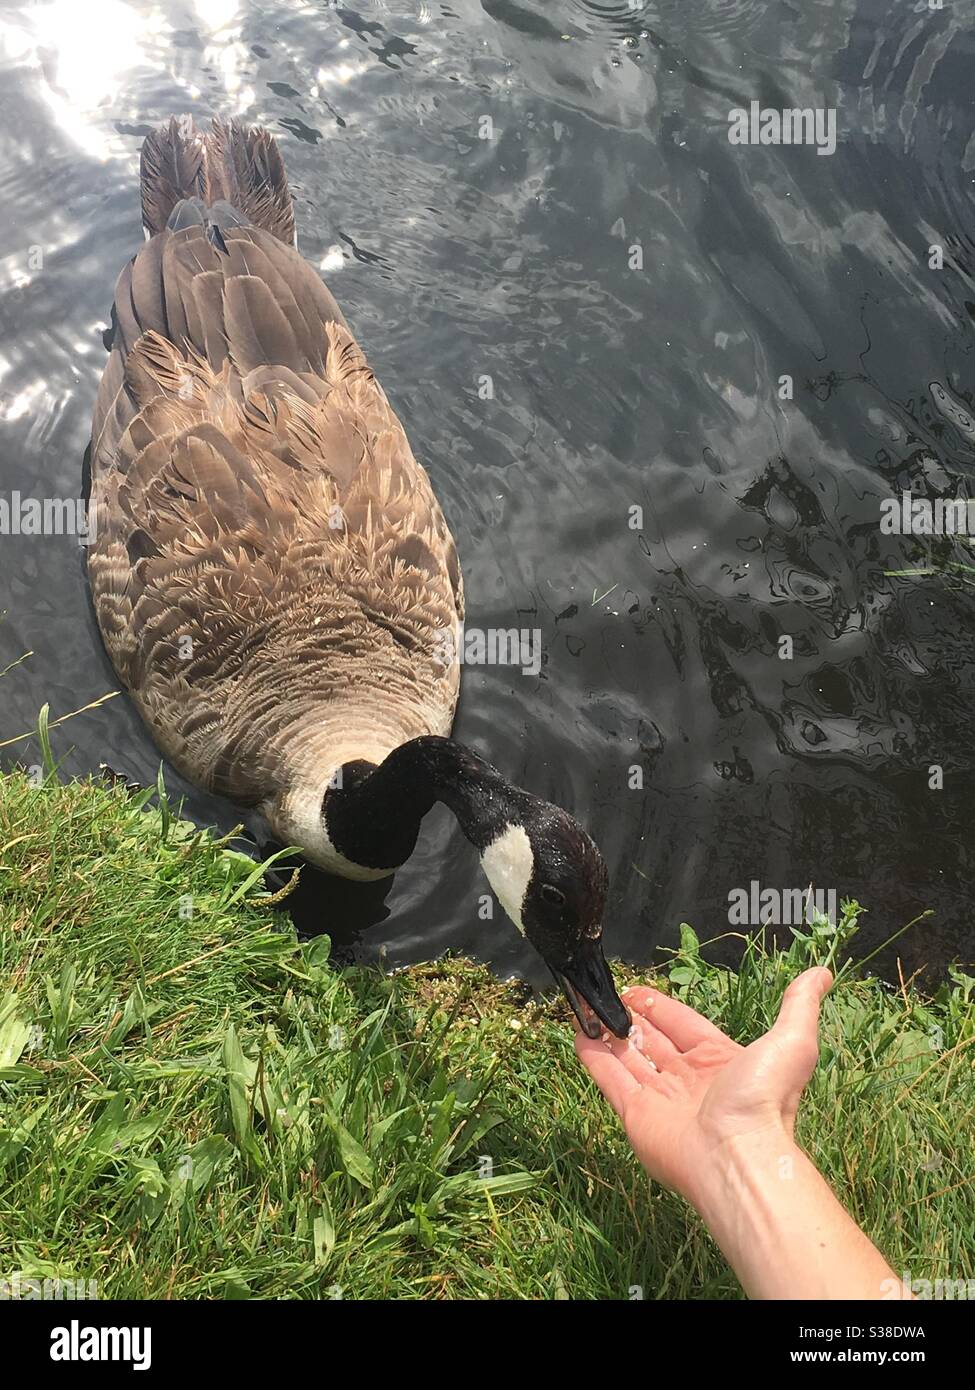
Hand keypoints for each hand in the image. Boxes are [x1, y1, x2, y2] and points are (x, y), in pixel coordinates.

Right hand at [576, 967, 831, 1204]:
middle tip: (605, 997)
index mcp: (720, 1060)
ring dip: (607, 1035)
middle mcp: (689, 1079)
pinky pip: (611, 1080)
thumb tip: (821, 973)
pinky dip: (594, 1058)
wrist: (738, 1155)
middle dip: (630, 1020)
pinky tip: (579, 1035)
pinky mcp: (637, 1116)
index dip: (659, 1006)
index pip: (682, 1024)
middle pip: (653, 1041)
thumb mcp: (792, 1041)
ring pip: (629, 1058)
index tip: (634, 989)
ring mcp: (661, 1099)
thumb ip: (800, 1005)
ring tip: (585, 1010)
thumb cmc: (764, 1099)